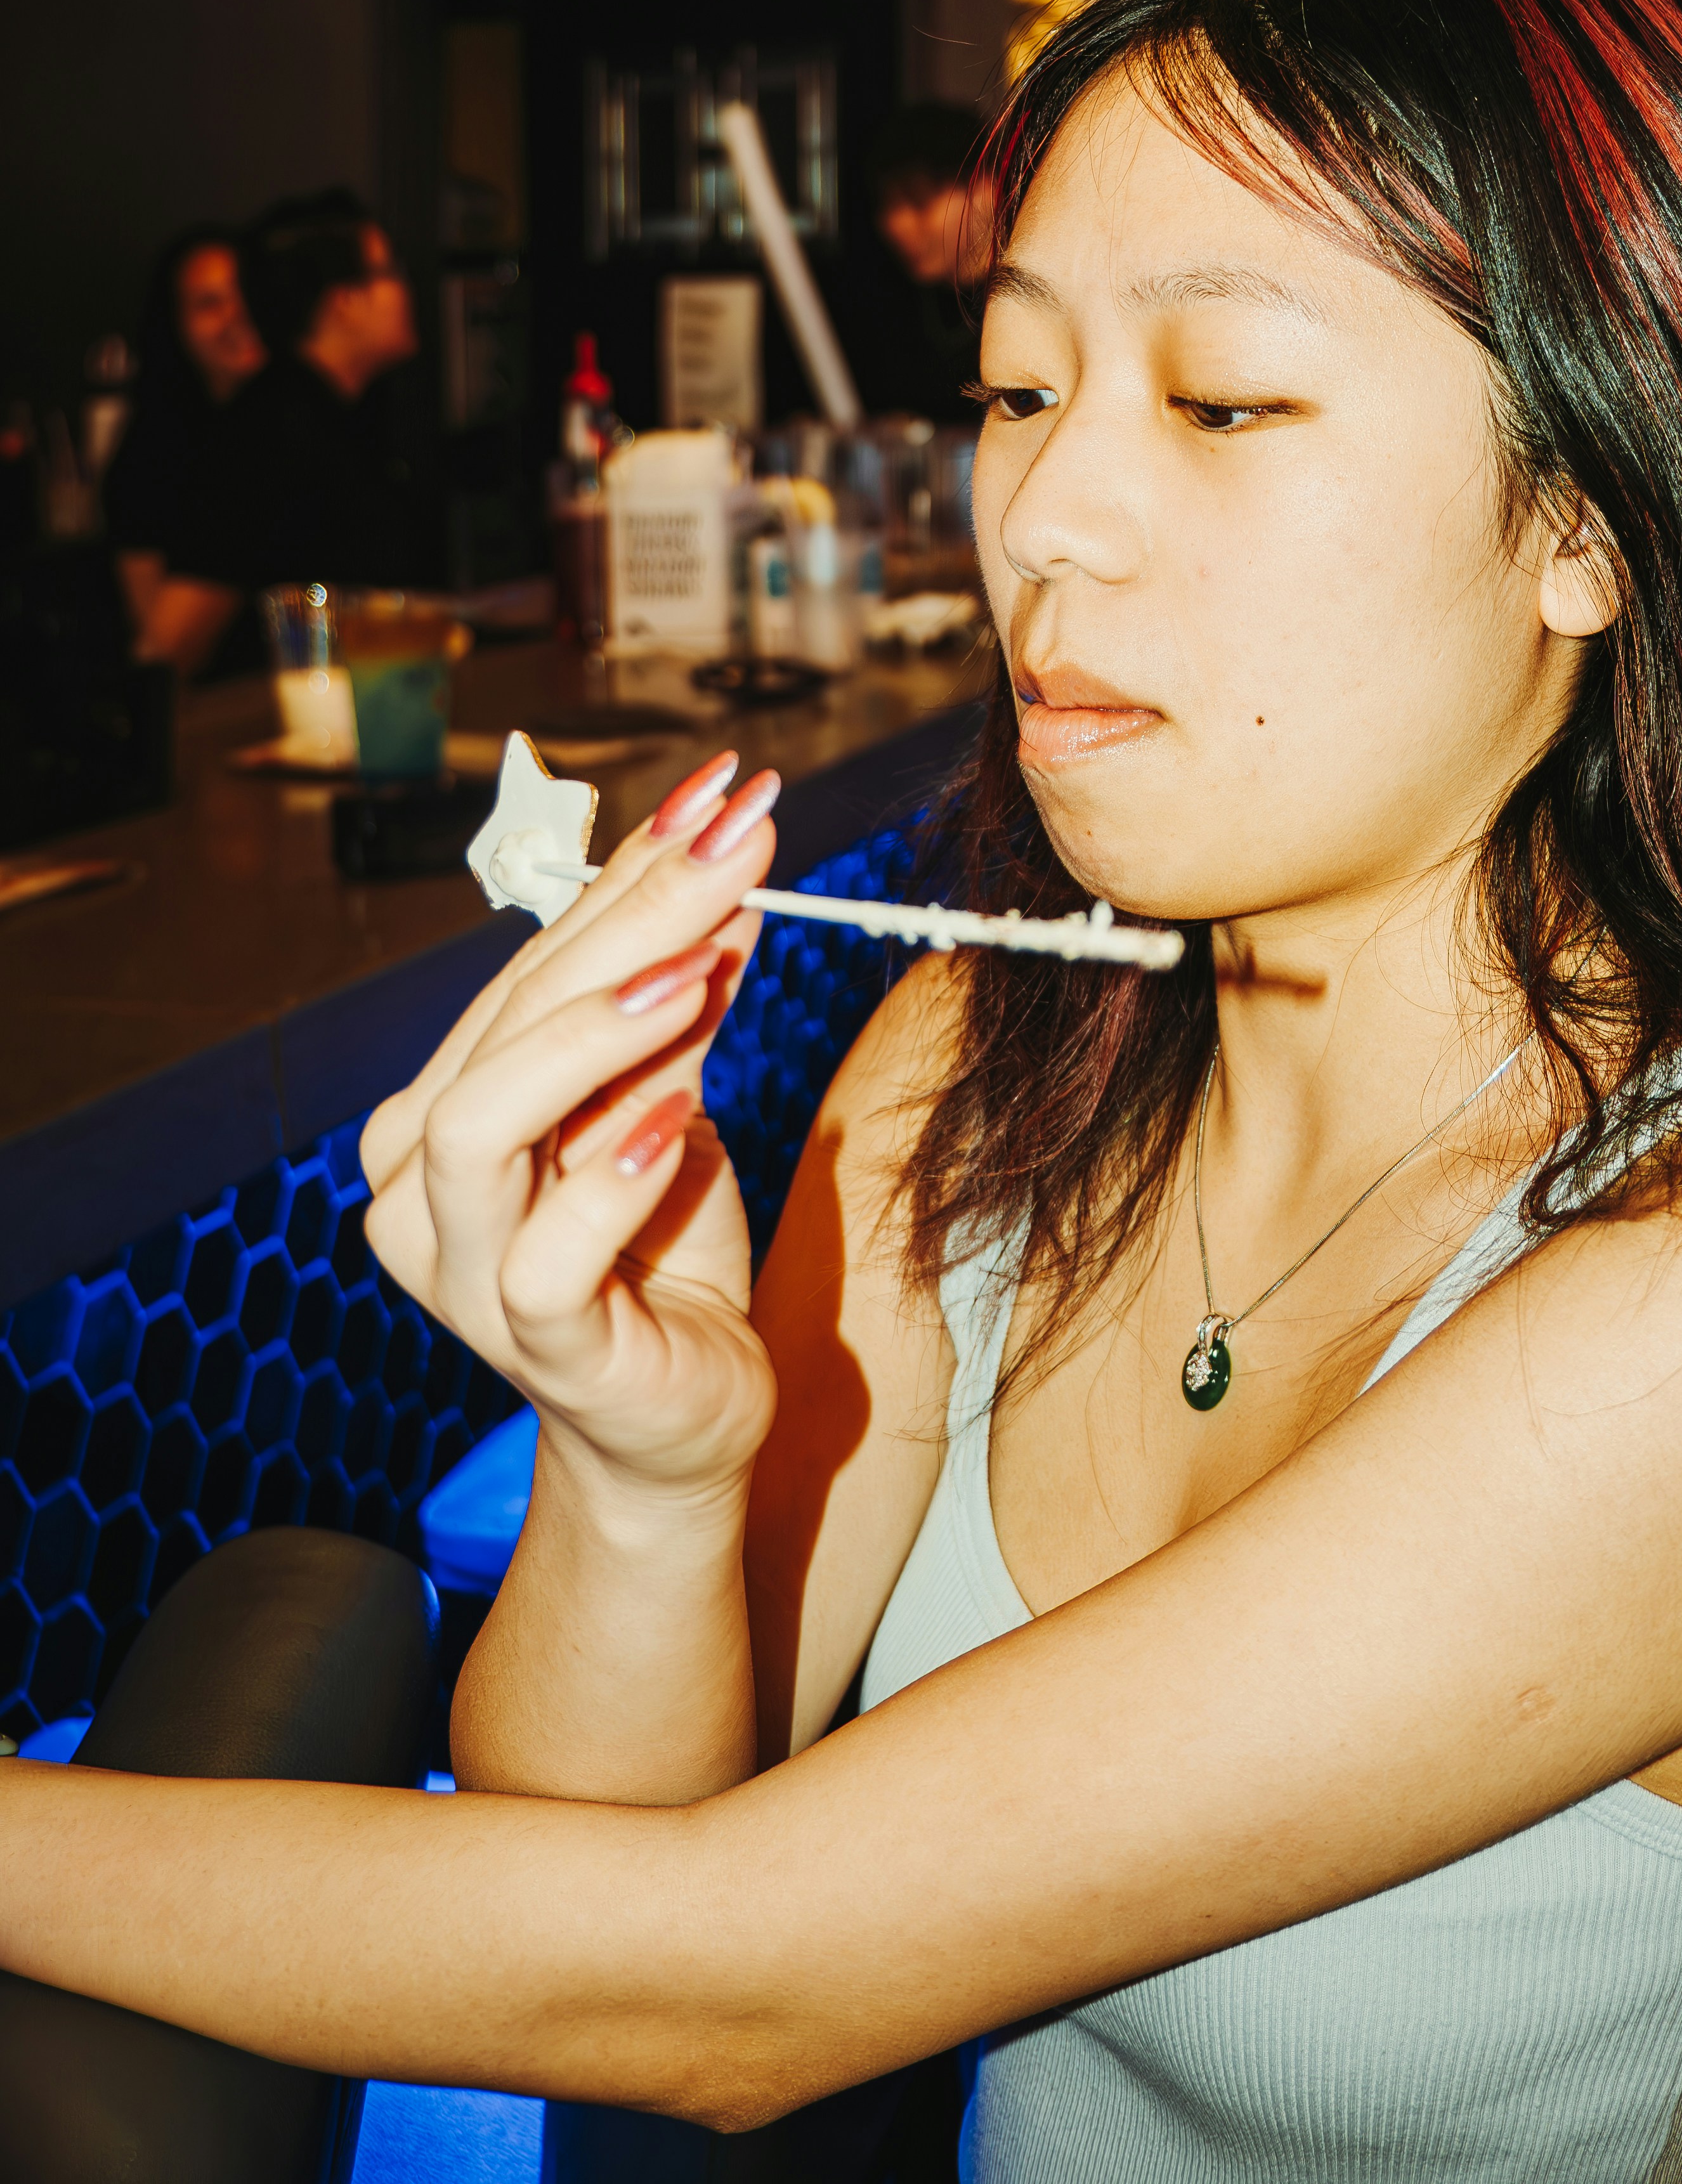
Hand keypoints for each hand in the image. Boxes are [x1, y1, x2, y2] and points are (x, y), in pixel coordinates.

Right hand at [361, 754, 784, 1508]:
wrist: (685, 1415)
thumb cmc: (662, 1247)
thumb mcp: (675, 1097)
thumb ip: (682, 996)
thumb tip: (727, 860)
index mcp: (438, 1113)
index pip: (526, 968)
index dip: (622, 875)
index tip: (717, 794)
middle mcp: (418, 1189)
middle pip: (506, 1024)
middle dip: (627, 919)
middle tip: (734, 842)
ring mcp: (463, 1272)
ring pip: (476, 1127)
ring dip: (586, 1034)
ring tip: (696, 971)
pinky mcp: (533, 1343)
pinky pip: (544, 1255)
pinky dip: (610, 1178)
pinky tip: (678, 1122)